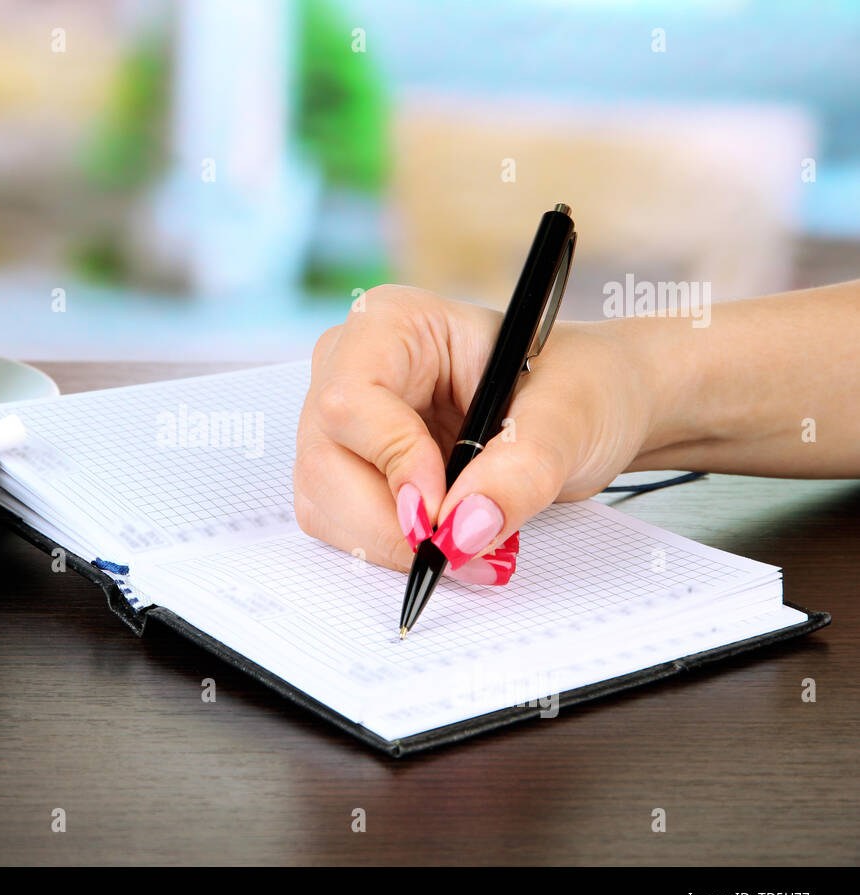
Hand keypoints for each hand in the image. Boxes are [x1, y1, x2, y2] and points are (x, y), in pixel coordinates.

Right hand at [294, 285, 658, 580]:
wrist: (588, 409)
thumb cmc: (579, 385)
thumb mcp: (569, 416)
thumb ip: (519, 470)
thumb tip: (463, 531)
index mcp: (390, 323)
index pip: (351, 399)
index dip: (391, 461)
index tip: (440, 511)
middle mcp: (348, 369)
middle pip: (325, 462)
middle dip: (391, 522)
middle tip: (463, 551)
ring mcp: (341, 425)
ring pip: (324, 503)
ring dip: (394, 545)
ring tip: (474, 551)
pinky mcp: (349, 473)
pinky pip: (342, 527)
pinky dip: (395, 551)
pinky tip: (452, 547)